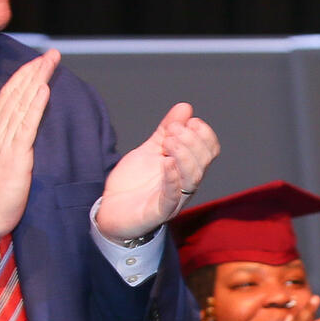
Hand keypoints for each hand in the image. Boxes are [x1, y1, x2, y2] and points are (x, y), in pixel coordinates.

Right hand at [0, 50, 56, 238]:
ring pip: (21, 104)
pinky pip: (26, 126)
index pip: (9, 98)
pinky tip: (43, 90)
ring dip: (36, 80)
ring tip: (49, 63)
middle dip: (34, 71)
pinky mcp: (15, 155)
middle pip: (16, 94)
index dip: (23, 78)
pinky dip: (35, 106)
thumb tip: (21, 133)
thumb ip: (8, 145)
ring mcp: (5, 143)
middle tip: (50, 54)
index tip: (38, 62)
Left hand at [98, 102, 221, 242]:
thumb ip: (166, 131)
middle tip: (172, 130)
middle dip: (191, 141)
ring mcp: (174, 199)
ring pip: (193, 178)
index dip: (203, 133)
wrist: (109, 210)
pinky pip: (172, 197)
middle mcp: (185, 184)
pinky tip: (166, 163)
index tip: (187, 120)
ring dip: (183, 155)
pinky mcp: (158, 212)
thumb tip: (185, 108)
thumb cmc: (133, 183)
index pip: (210, 150)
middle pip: (204, 162)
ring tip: (168, 142)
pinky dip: (172, 179)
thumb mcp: (149, 150)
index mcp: (187, 168)